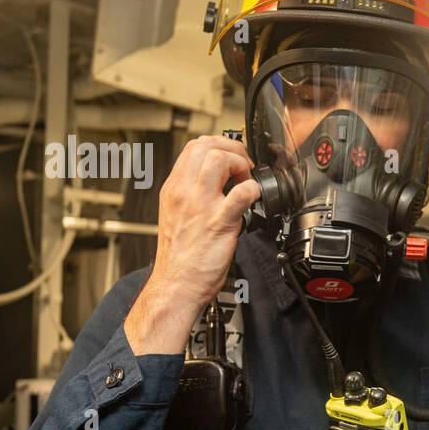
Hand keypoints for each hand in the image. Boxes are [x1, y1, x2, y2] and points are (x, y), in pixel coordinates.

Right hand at [125, 135, 260, 354]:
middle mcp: (184, 192)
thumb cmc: (180, 257)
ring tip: (246, 180)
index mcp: (174, 189)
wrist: (176, 284)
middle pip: (204, 145)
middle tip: (243, 165)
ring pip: (218, 159)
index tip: (232, 158)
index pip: (193, 147)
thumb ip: (193, 195)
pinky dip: (254, 190)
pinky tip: (255, 199)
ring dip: (240, 163)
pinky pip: (241, 194)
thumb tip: (217, 181)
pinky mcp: (219, 222)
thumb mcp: (178, 215)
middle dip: (231, 148)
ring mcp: (201, 205)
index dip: (218, 145)